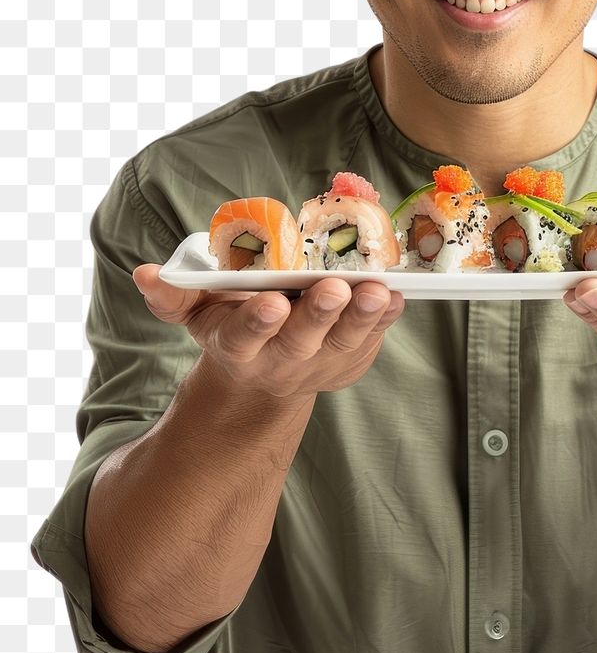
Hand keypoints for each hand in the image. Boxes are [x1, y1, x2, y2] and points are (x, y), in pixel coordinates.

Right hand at [133, 265, 404, 401]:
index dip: (257, 322)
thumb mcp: (195, 312)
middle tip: (336, 288)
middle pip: (300, 342)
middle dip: (319, 316)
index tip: (271, 303)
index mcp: (237, 344)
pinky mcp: (348, 363)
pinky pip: (370, 342)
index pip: (244, 336)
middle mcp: (278, 360)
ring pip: (342, 344)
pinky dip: (384, 322)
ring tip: (377, 291)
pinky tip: (396, 297)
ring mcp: (318, 365)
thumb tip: (145, 274)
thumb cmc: (230, 326)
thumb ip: (174, 294)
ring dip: (361, 319)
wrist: (262, 378)